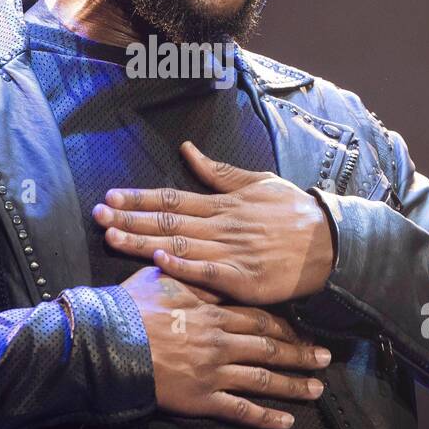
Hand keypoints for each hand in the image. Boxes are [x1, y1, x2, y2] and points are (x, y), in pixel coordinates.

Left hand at [94, 141, 336, 305]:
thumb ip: (219, 171)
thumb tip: (187, 149)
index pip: (172, 200)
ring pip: (180, 245)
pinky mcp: (244, 279)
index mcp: (223, 204)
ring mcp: (232, 252)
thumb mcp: (257, 181)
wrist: (330, 242)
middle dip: (129, 220)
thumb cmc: (293, 212)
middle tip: (97, 217)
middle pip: (167, 222)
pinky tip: (160, 261)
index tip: (110, 197)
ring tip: (112, 238)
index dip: (139, 199)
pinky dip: (183, 266)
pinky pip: (209, 272)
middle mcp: (222, 225)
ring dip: (143, 242)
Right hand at [120, 266, 330, 428]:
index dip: (286, 327)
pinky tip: (286, 423)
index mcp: (216, 313)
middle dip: (300, 354)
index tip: (304, 332)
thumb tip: (213, 267)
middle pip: (270, 348)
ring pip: (263, 379)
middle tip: (325, 358)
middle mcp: (222, 342)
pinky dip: (265, 417)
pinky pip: (240, 410)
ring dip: (293, 385)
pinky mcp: (202, 399)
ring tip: (316, 390)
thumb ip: (195, 277)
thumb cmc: (133, 307)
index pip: (261, 319)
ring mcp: (214, 372)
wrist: (109, 341)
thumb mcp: (166, 278)